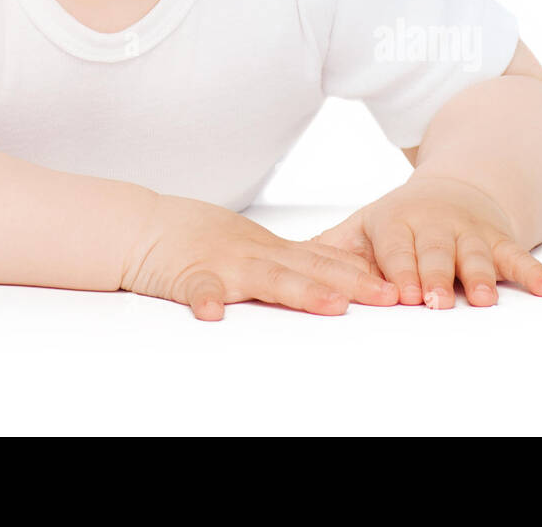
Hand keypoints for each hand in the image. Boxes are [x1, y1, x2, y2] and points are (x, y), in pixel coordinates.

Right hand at [121, 193, 399, 319]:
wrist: (144, 224)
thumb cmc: (198, 238)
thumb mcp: (249, 247)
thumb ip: (286, 263)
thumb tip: (334, 279)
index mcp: (269, 250)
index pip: (323, 260)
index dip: (361, 272)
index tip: (396, 285)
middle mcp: (254, 254)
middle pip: (309, 269)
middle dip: (350, 283)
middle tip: (387, 297)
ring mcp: (223, 263)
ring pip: (266, 277)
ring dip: (300, 290)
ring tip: (331, 304)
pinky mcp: (188, 274)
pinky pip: (199, 289)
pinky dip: (207, 300)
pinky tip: (214, 316)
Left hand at [304, 174, 541, 308]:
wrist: (452, 190)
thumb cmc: (399, 222)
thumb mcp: (364, 227)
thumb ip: (332, 248)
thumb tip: (288, 265)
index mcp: (396, 223)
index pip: (396, 248)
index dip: (399, 269)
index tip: (400, 293)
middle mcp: (434, 225)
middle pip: (435, 252)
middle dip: (435, 276)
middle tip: (435, 301)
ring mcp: (469, 231)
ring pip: (476, 254)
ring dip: (480, 276)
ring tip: (484, 300)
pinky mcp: (499, 239)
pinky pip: (519, 255)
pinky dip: (534, 272)